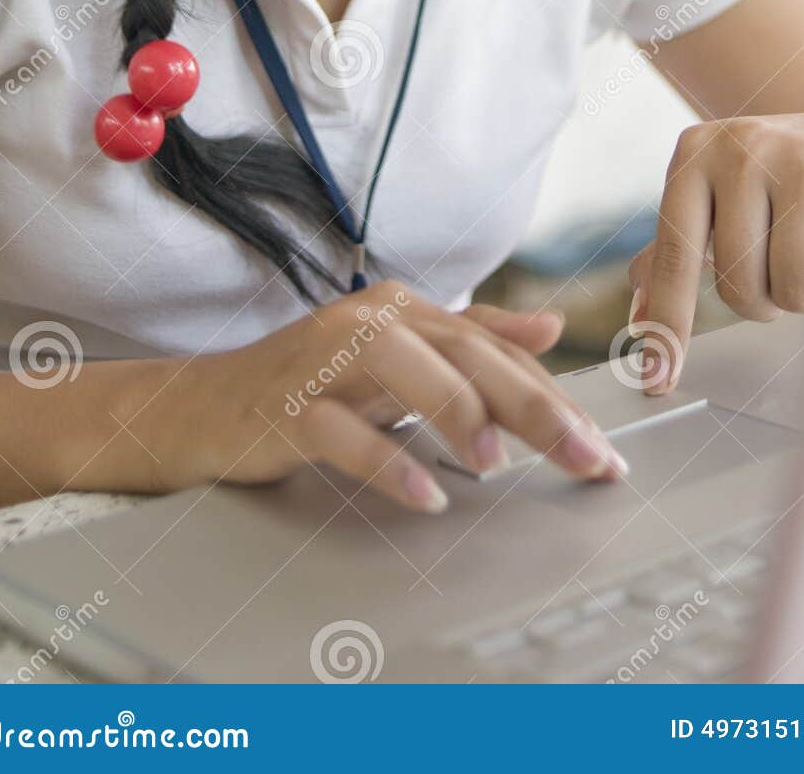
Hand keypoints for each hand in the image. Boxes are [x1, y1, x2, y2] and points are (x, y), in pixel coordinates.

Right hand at [143, 282, 628, 512]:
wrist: (202, 407)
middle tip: (584, 456)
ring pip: (406, 371)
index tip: (600, 444)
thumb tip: (551, 328)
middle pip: (464, 353)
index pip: (492, 348)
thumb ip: (472, 340)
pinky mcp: (287, 405)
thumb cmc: (309, 384)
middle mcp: (368, 319)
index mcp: (402, 308)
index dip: (552, 394)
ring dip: (459, 417)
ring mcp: (324, 359)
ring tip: (499, 467)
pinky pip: (344, 432)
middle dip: (533, 408)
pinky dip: (389, 464)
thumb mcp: (399, 356)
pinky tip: (426, 495)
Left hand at [625, 105, 803, 393]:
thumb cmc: (774, 178)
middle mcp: (740, 149)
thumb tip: (638, 318)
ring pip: (794, 291)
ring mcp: (800, 159)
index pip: (672, 259)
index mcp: (693, 156)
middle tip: (778, 263)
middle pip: (740, 289)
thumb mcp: (714, 196)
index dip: (668, 327)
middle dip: (763, 300)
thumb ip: (672, 253)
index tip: (656, 382)